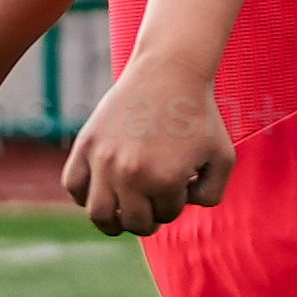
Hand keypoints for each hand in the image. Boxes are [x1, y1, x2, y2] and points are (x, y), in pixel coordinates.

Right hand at [60, 67, 235, 238]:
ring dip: (113, 220)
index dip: (176, 201)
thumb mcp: (222, 157)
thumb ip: (212, 194)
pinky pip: (74, 186)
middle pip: (133, 222)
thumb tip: (182, 208)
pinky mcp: (86, 145)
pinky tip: (105, 187)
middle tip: (154, 201)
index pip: (166, 214)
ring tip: (125, 209)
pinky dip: (85, 195)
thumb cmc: (198, 117)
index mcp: (165, 180)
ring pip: (99, 215)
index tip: (181, 180)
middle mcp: (130, 174)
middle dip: (149, 216)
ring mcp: (103, 160)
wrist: (169, 73)